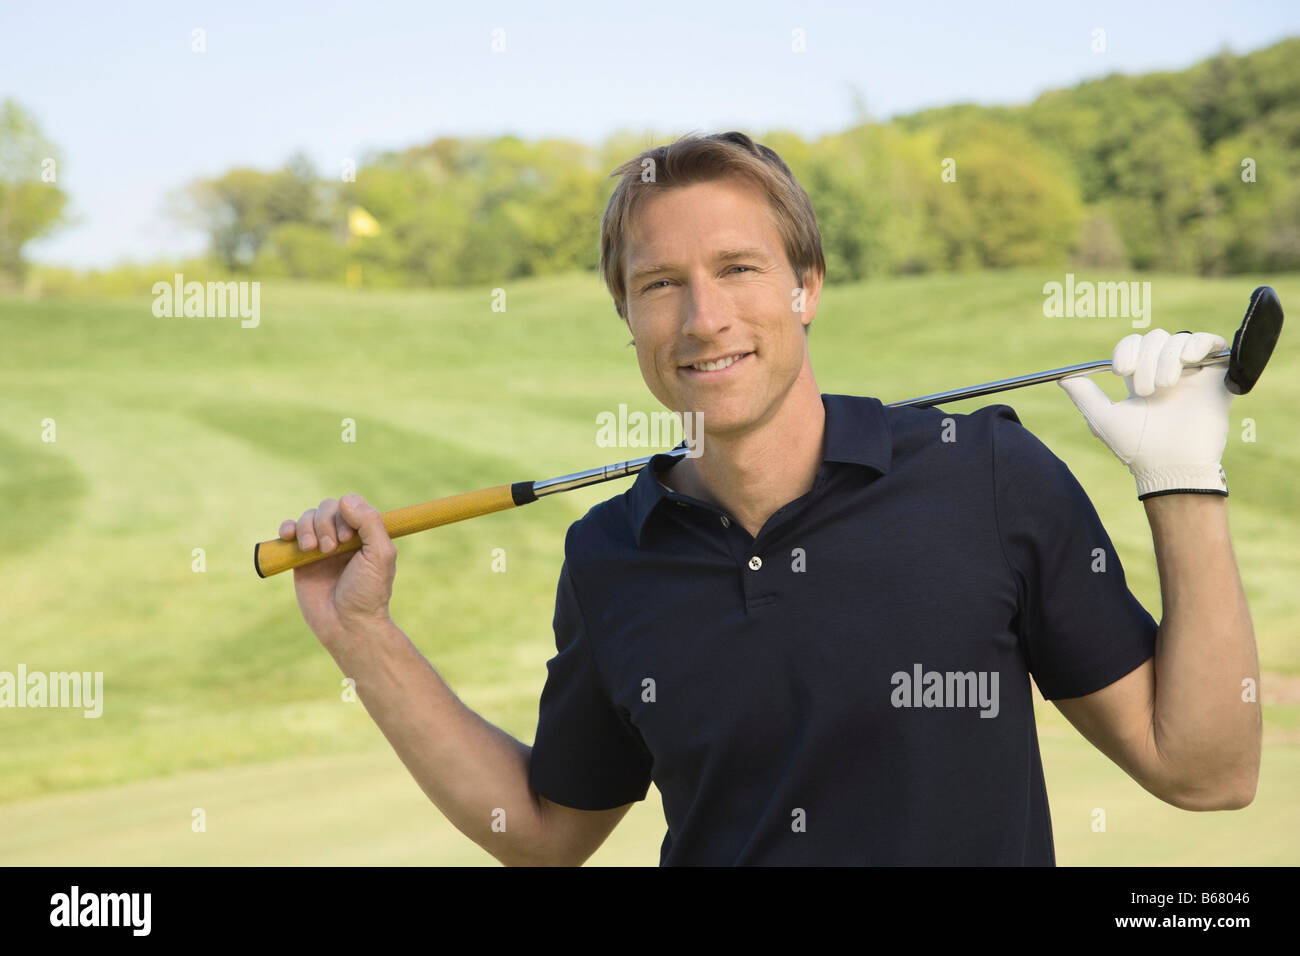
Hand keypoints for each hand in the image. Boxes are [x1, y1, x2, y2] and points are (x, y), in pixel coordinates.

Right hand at [277, 493, 397, 649]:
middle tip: (331, 549)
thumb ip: (369, 523)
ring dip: (307, 528)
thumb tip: (345, 500)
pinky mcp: (300, 560)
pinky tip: (289, 537)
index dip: (346, 513)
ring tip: (313, 551)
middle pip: (327, 507)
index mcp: (364, 534)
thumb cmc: (368, 592)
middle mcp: (342, 537)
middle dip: (326, 523)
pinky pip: (289, 533)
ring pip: (308, 517)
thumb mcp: (380, 554)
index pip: (351, 504)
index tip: (347, 537)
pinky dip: (287, 528)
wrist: (347, 624)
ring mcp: (320, 547)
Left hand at [1058, 328, 1231, 498]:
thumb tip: (1062, 378)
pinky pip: (1212, 342)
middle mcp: (1167, 372)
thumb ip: (1085, 396)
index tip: (1121, 370)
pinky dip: (1198, 344)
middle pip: (1155, 338)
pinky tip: (1188, 361)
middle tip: (1145, 391)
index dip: (1127, 350)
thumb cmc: (1136, 448)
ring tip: (1164, 387)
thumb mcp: (1103, 419)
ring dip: (1166, 358)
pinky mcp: (1217, 377)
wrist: (1170, 465)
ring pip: (1178, 339)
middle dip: (1145, 359)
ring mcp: (1192, 374)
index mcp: (1141, 379)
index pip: (1134, 345)